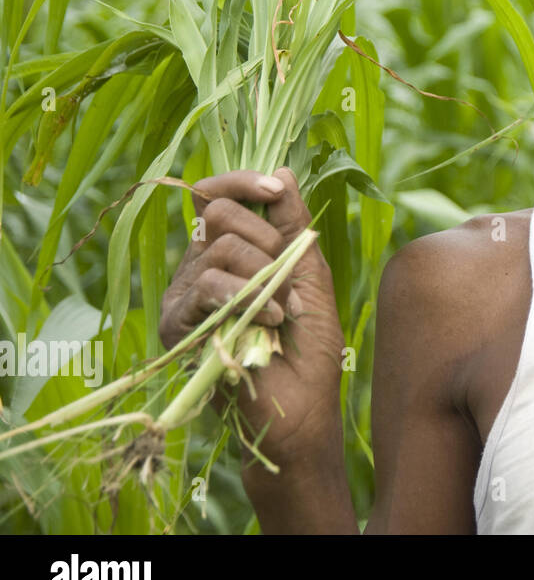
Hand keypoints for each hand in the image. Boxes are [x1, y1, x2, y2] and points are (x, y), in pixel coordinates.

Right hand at [160, 166, 344, 470]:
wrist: (301, 410)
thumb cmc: (309, 346)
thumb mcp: (310, 272)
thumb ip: (292, 224)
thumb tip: (280, 169)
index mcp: (229, 253)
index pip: (218, 197)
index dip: (243, 182)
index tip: (275, 190)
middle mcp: (199, 269)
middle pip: (219, 213)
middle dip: (267, 239)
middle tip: (288, 280)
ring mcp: (184, 297)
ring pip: (219, 246)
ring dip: (266, 273)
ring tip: (283, 310)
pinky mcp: (176, 326)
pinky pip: (207, 285)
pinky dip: (248, 295)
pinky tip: (270, 320)